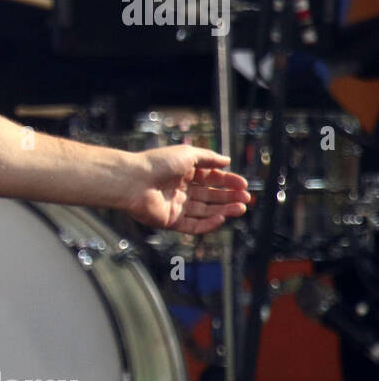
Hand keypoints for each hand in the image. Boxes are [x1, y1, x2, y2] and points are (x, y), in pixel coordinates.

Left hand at [125, 146, 250, 233]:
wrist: (133, 181)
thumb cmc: (157, 164)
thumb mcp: (188, 154)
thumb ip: (209, 158)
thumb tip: (226, 161)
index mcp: (182, 173)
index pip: (210, 178)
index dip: (227, 181)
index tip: (243, 184)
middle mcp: (179, 190)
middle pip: (209, 196)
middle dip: (229, 197)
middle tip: (246, 199)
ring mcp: (175, 206)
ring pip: (204, 211)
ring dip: (224, 210)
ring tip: (240, 208)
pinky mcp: (170, 221)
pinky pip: (193, 225)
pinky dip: (208, 223)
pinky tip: (222, 217)